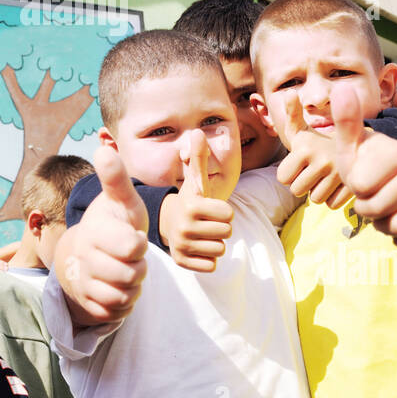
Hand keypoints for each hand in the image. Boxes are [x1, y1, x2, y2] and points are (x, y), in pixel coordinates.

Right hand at [54, 146, 148, 325]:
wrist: (86, 251)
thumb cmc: (114, 222)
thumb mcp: (120, 200)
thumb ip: (116, 179)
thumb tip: (103, 149)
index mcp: (94, 232)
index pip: (132, 247)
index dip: (140, 244)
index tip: (134, 238)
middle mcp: (83, 259)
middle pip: (131, 275)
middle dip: (139, 268)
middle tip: (132, 257)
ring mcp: (83, 283)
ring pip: (123, 296)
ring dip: (133, 286)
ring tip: (127, 271)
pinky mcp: (86, 304)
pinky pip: (116, 312)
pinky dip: (124, 303)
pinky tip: (119, 287)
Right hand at [159, 130, 233, 271]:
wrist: (167, 223)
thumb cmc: (190, 200)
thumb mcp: (195, 180)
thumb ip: (199, 158)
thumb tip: (198, 132)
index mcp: (192, 205)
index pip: (229, 215)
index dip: (224, 211)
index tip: (210, 208)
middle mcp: (185, 226)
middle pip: (227, 233)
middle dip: (221, 228)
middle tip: (206, 222)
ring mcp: (183, 245)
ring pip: (220, 249)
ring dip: (215, 242)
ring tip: (202, 234)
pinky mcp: (182, 262)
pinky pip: (211, 265)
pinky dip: (208, 259)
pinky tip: (197, 248)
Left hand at [277, 111, 350, 207]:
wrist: (356, 146)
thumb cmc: (318, 141)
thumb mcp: (302, 129)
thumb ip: (291, 115)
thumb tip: (288, 93)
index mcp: (305, 148)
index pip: (282, 178)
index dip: (289, 172)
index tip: (300, 163)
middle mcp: (321, 161)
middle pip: (297, 190)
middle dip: (303, 183)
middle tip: (313, 170)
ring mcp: (338, 175)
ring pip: (315, 199)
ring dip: (318, 191)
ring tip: (325, 176)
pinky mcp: (351, 187)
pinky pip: (332, 204)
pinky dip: (333, 198)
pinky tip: (336, 184)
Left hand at [333, 87, 396, 250]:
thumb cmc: (372, 165)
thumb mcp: (355, 146)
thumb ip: (346, 121)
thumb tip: (342, 88)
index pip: (359, 185)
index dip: (355, 185)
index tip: (364, 176)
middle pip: (375, 209)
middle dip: (367, 207)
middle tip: (375, 194)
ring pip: (394, 227)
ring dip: (382, 223)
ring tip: (387, 206)